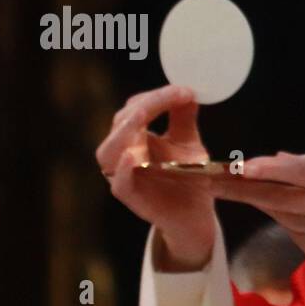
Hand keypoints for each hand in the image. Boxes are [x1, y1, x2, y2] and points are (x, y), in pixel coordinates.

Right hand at [95, 85, 215, 269]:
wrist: (195, 215)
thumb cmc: (187, 177)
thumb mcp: (188, 143)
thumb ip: (184, 118)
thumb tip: (188, 90)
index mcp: (135, 136)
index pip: (136, 108)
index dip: (158, 96)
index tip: (185, 91)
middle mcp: (123, 152)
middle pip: (121, 123)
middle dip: (145, 106)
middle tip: (171, 96)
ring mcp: (122, 175)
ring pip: (109, 150)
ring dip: (126, 131)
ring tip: (144, 115)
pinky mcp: (129, 196)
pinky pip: (119, 182)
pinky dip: (123, 169)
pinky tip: (132, 155)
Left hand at [208, 152, 304, 304]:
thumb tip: (276, 159)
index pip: (302, 171)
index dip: (268, 168)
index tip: (240, 166)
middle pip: (280, 195)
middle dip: (242, 187)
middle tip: (210, 179)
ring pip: (281, 213)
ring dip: (255, 201)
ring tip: (227, 188)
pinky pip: (292, 231)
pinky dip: (283, 219)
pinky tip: (280, 212)